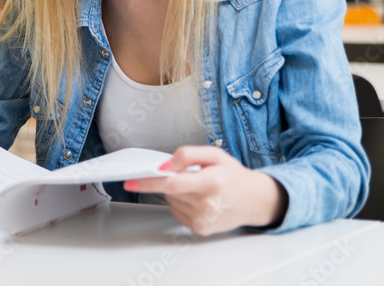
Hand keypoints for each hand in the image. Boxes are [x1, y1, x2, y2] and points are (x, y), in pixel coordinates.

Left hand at [124, 146, 286, 235]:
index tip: (131, 181)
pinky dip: (181, 203)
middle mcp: (207, 204)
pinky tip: (198, 199)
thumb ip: (189, 154)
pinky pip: (177, 212)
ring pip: (171, 200)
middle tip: (185, 174)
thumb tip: (166, 164)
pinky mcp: (200, 229)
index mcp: (212, 182)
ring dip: (177, 191)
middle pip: (170, 190)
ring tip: (197, 187)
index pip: (172, 183)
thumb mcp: (215, 155)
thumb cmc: (233, 176)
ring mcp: (203, 219)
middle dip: (169, 180)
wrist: (252, 200)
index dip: (149, 181)